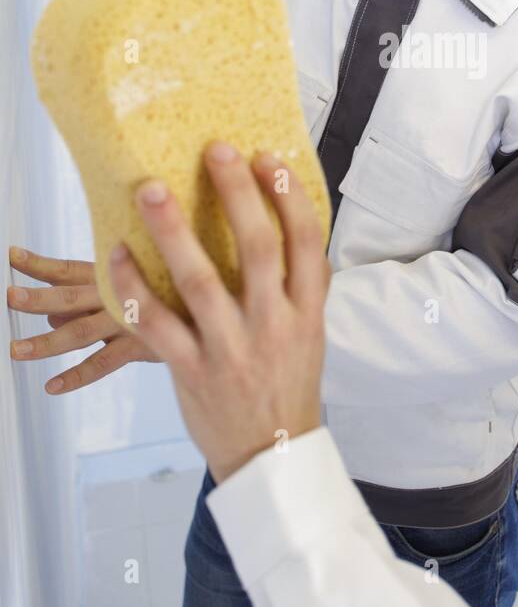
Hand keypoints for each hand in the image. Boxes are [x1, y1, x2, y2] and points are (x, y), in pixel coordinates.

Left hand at [7, 249, 160, 392]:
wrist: (214, 304)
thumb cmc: (166, 292)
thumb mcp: (128, 285)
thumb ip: (86, 302)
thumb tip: (49, 315)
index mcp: (111, 274)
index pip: (66, 268)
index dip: (37, 263)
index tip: (11, 256)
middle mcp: (115, 292)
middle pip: (68, 295)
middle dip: (36, 298)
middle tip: (10, 298)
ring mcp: (126, 318)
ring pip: (79, 331)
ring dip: (46, 341)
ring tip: (16, 350)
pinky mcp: (141, 343)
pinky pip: (103, 362)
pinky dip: (76, 376)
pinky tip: (52, 386)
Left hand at [107, 142, 330, 483]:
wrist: (272, 457)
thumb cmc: (286, 384)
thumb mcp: (308, 333)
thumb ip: (293, 286)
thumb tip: (276, 223)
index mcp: (308, 312)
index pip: (307, 241)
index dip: (288, 195)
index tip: (267, 157)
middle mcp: (275, 325)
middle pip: (259, 247)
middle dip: (236, 192)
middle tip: (214, 149)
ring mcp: (232, 349)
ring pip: (200, 281)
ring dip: (173, 231)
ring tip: (151, 189)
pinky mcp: (192, 371)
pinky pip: (157, 324)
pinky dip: (135, 288)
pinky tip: (119, 254)